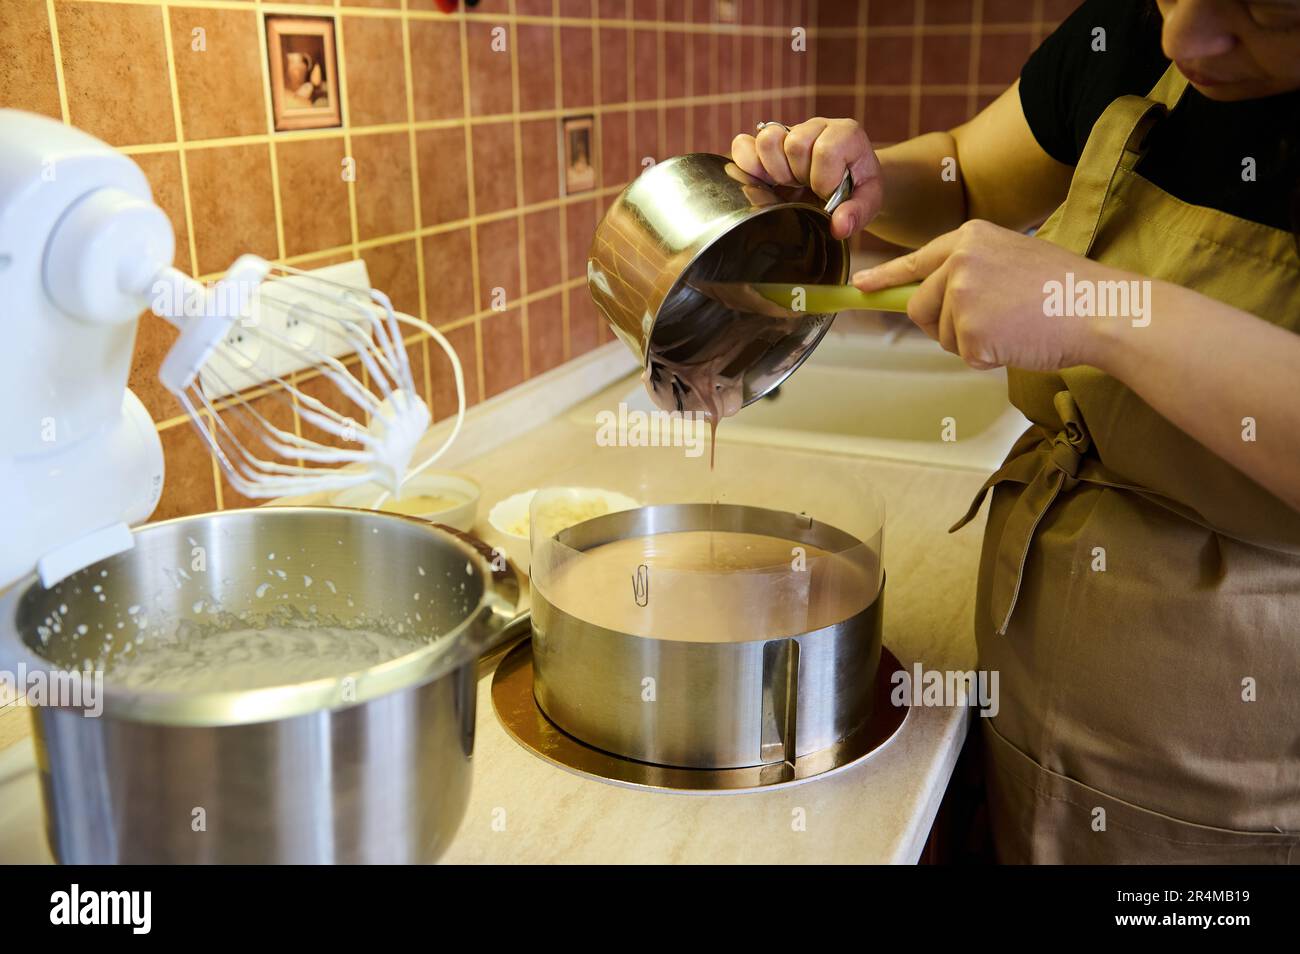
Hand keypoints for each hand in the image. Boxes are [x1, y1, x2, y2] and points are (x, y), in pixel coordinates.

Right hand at [731, 118, 882, 239]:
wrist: (846, 179)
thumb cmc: (856, 187)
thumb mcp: (868, 201)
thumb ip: (858, 213)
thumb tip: (839, 227)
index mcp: (845, 135)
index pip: (825, 151)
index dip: (823, 180)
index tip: (827, 193)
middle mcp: (816, 126)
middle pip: (793, 144)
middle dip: (798, 175)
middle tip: (807, 187)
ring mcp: (789, 131)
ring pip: (767, 140)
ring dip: (774, 170)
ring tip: (788, 183)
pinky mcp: (766, 143)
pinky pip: (742, 145)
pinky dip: (748, 166)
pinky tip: (766, 181)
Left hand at [851, 220, 1116, 371]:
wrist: (1099, 308)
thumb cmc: (1063, 288)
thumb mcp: (1011, 258)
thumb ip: (970, 270)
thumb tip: (935, 297)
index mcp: (969, 238)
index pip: (916, 260)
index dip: (885, 277)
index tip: (860, 286)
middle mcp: (958, 263)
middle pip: (919, 307)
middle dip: (942, 325)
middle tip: (989, 325)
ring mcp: (961, 297)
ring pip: (941, 335)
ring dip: (971, 342)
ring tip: (1013, 326)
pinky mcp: (970, 332)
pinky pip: (964, 356)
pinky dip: (987, 359)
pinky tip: (1017, 341)